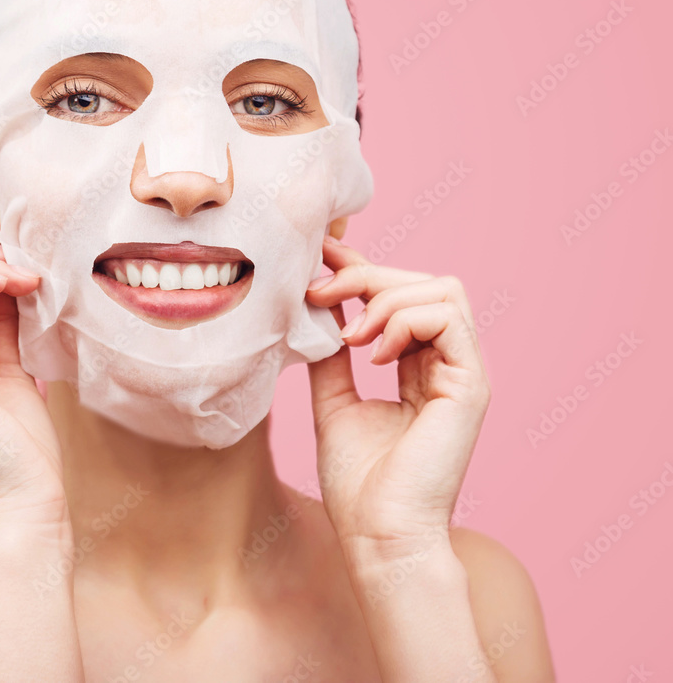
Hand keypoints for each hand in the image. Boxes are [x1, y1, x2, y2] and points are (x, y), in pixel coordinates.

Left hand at [305, 238, 491, 562]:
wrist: (378, 534)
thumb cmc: (359, 483)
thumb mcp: (334, 402)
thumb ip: (332, 357)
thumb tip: (319, 311)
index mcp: (418, 368)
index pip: (400, 297)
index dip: (362, 269)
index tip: (321, 256)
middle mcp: (446, 365)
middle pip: (423, 282)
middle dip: (366, 275)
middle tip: (319, 292)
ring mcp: (464, 372)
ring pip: (441, 289)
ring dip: (384, 297)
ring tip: (348, 335)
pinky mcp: (472, 384)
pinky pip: (448, 317)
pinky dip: (404, 320)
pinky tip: (372, 352)